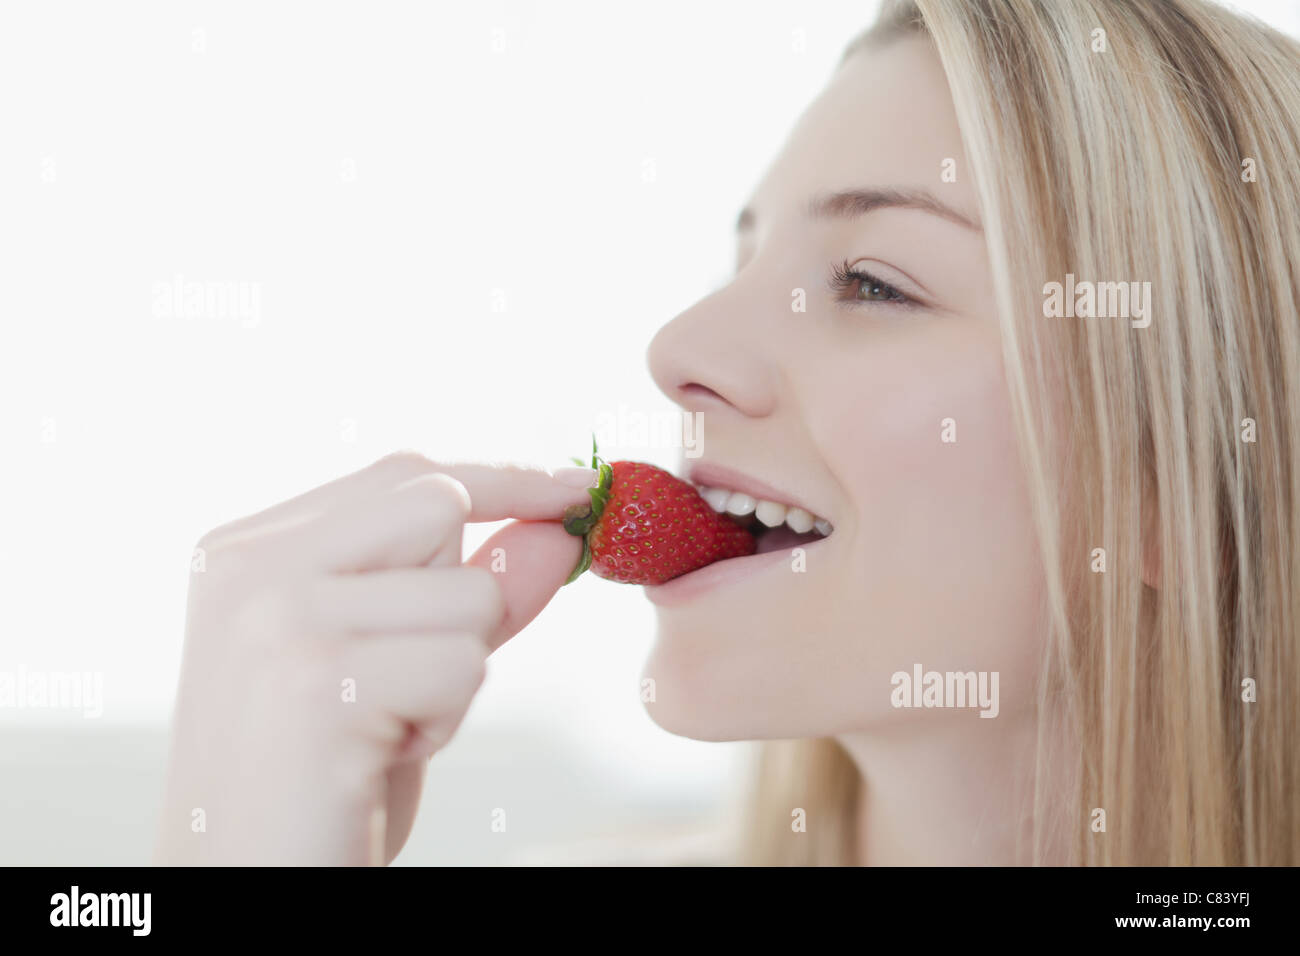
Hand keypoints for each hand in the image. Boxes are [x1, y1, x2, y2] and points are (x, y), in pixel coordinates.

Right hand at [153, 452, 594, 864]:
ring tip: (383, 726)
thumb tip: (559, 529)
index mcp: (250, 552)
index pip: (404, 475)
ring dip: (457, 671)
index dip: (502, 481)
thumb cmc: (325, 779)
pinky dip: (445, 719)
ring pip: (467, 593)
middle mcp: (252, 568)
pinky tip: (377, 758)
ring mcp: (279, 619)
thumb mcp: (402, 665)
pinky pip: (463, 664)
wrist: (252, 884)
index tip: (578, 490)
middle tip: (410, 675)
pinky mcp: (320, 681)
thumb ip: (471, 591)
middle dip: (466, 592)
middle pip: (438, 503)